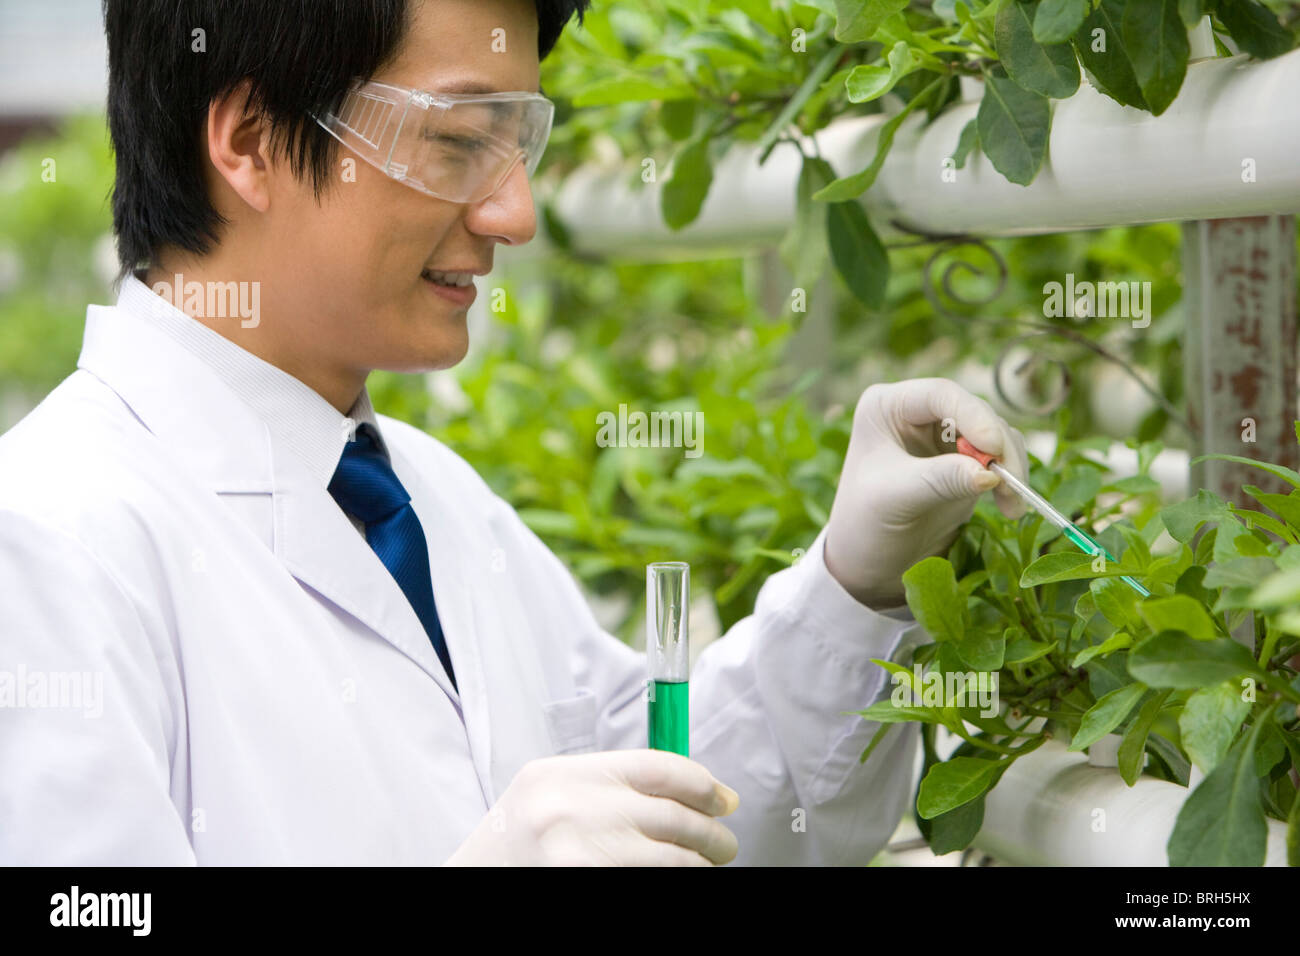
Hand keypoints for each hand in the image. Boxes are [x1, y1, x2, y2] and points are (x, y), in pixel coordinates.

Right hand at [443, 749, 740, 865]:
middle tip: (725, 844)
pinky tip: (680, 880)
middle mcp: (569, 811)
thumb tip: (694, 794)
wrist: (472, 883)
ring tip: (708, 866)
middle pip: (669, 817)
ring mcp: (576, 857)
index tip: (724, 800)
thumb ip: (608, 786)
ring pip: (668, 860)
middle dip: (709, 833)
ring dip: (697, 864)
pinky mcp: (583, 888)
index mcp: (561, 775)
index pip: (655, 768)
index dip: (702, 784)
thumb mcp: (551, 795)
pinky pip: (649, 883)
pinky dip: (672, 881)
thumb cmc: (517, 842)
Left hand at [824, 378, 1028, 608]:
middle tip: (1011, 483)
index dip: (973, 416)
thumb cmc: (864, 525)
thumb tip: (989, 473)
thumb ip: (940, 480)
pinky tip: (1011, 508)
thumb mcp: (896, 499)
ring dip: (1010, 464)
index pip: (940, 394)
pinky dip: (1011, 479)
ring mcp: (943, 437)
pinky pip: (999, 458)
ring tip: (1012, 502)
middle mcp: (917, 414)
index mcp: (887, 406)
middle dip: (998, 445)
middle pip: (975, 412)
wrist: (867, 562)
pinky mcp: (964, 463)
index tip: (994, 448)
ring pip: (995, 433)